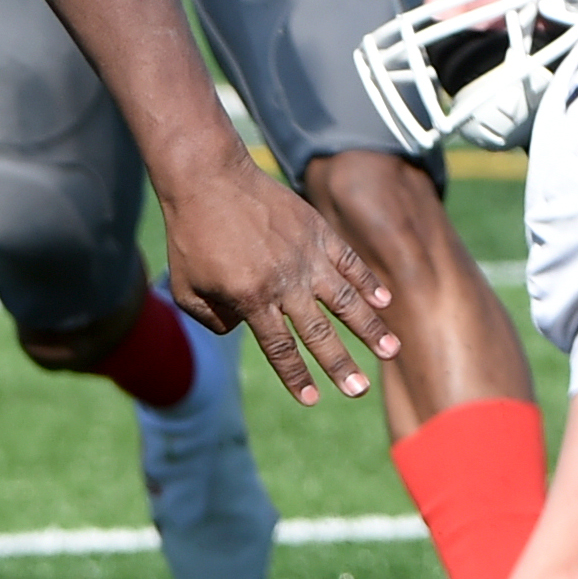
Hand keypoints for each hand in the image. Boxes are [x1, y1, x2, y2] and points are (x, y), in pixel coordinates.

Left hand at [155, 164, 392, 403]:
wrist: (208, 179)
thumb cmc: (191, 236)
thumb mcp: (186, 288)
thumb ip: (212, 320)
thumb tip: (243, 329)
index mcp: (251, 298)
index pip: (279, 347)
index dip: (296, 375)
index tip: (313, 399)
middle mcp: (284, 281)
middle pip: (318, 332)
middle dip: (340, 364)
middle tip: (359, 391)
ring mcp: (305, 255)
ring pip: (344, 299)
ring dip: (369, 328)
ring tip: (391, 352)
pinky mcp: (316, 231)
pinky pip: (348, 262)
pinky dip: (368, 282)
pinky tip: (385, 301)